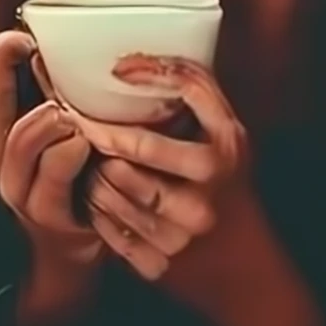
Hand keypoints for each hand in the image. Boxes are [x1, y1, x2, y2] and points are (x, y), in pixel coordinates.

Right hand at [0, 32, 102, 318]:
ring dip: (42, 122)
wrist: (88, 243)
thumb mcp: (70, 121)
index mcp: (3, 137)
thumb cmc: (85, 167)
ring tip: (68, 111)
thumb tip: (79, 30)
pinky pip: (52, 183)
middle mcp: (4, 167)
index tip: (21, 34)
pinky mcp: (52, 220)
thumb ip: (63, 86)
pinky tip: (85, 141)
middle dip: (1, 78)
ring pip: (18, 148)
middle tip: (29, 51)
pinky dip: (67, 156)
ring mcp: (24, 195)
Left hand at [76, 54, 251, 284]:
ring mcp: (183, 233)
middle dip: (103, 137)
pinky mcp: (159, 263)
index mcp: (227, 150)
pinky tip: (95, 200)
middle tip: (84, 126)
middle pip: (136, 150)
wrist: (240, 263)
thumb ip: (199, 99)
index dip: (148, 75)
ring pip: (113, 190)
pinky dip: (95, 212)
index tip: (119, 68)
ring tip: (89, 164)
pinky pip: (108, 230)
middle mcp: (207, 191)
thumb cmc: (226, 184)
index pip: (187, 94)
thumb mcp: (228, 136)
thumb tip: (140, 62)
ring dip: (92, 174)